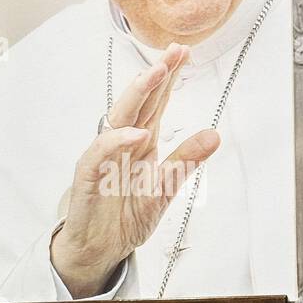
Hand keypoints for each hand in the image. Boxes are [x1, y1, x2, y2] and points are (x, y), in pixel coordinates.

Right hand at [50, 43, 219, 297]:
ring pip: (119, 118)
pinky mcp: (88, 176)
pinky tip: (138, 132)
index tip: (184, 53)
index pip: (155, 103)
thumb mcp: (164, 189)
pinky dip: (118, 141)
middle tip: (174, 52)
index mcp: (141, 143)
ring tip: (156, 75)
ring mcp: (104, 157)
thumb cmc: (124, 217)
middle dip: (155, 75)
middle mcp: (122, 144)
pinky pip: (100, 152)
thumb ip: (185, 162)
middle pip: (138, 102)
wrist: (100, 249)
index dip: (168, 78)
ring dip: (137, 95)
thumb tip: (214, 135)